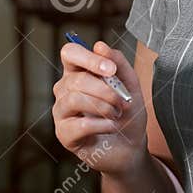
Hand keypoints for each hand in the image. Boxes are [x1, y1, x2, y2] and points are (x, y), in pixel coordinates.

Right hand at [53, 40, 147, 174]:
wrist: (131, 146)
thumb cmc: (127, 113)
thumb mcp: (130, 84)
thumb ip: (118, 62)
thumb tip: (99, 46)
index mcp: (78, 72)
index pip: (69, 53)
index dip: (88, 58)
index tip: (110, 70)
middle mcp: (65, 89)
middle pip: (76, 79)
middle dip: (106, 90)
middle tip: (123, 101)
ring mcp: (62, 111)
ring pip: (75, 99)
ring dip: (104, 107)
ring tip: (117, 114)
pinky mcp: (64, 134)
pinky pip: (79, 124)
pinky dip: (101, 124)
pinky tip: (110, 126)